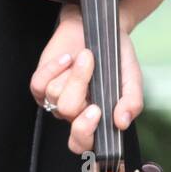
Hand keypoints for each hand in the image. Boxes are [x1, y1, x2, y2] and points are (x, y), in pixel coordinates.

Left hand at [29, 5, 144, 154]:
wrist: (99, 28)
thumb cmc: (115, 57)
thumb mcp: (131, 78)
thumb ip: (131, 101)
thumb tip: (122, 122)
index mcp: (94, 119)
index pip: (81, 142)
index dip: (84, 133)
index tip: (97, 111)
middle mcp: (73, 111)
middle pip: (68, 112)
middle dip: (78, 91)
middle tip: (92, 76)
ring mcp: (55, 96)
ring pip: (55, 95)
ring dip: (73, 72)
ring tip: (86, 56)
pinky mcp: (41, 80)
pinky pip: (39, 84)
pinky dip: (53, 68)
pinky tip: (68, 58)